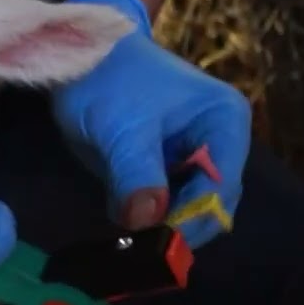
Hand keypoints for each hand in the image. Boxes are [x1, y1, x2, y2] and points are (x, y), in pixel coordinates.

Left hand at [50, 0, 250, 247]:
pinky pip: (168, 199)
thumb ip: (135, 173)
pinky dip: (149, 214)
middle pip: (212, 203)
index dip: (193, 221)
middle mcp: (221, 140)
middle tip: (141, 252)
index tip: (159, 246)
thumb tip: (145, 222)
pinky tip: (126, 222)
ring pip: (189, 207)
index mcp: (225, 122)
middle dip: (179, 228)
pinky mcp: (170, 163)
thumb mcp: (119, 127)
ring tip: (130, 240)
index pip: (222, 188)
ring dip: (163, 225)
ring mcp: (196, 153)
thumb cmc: (104, 78)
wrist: (78, 52)